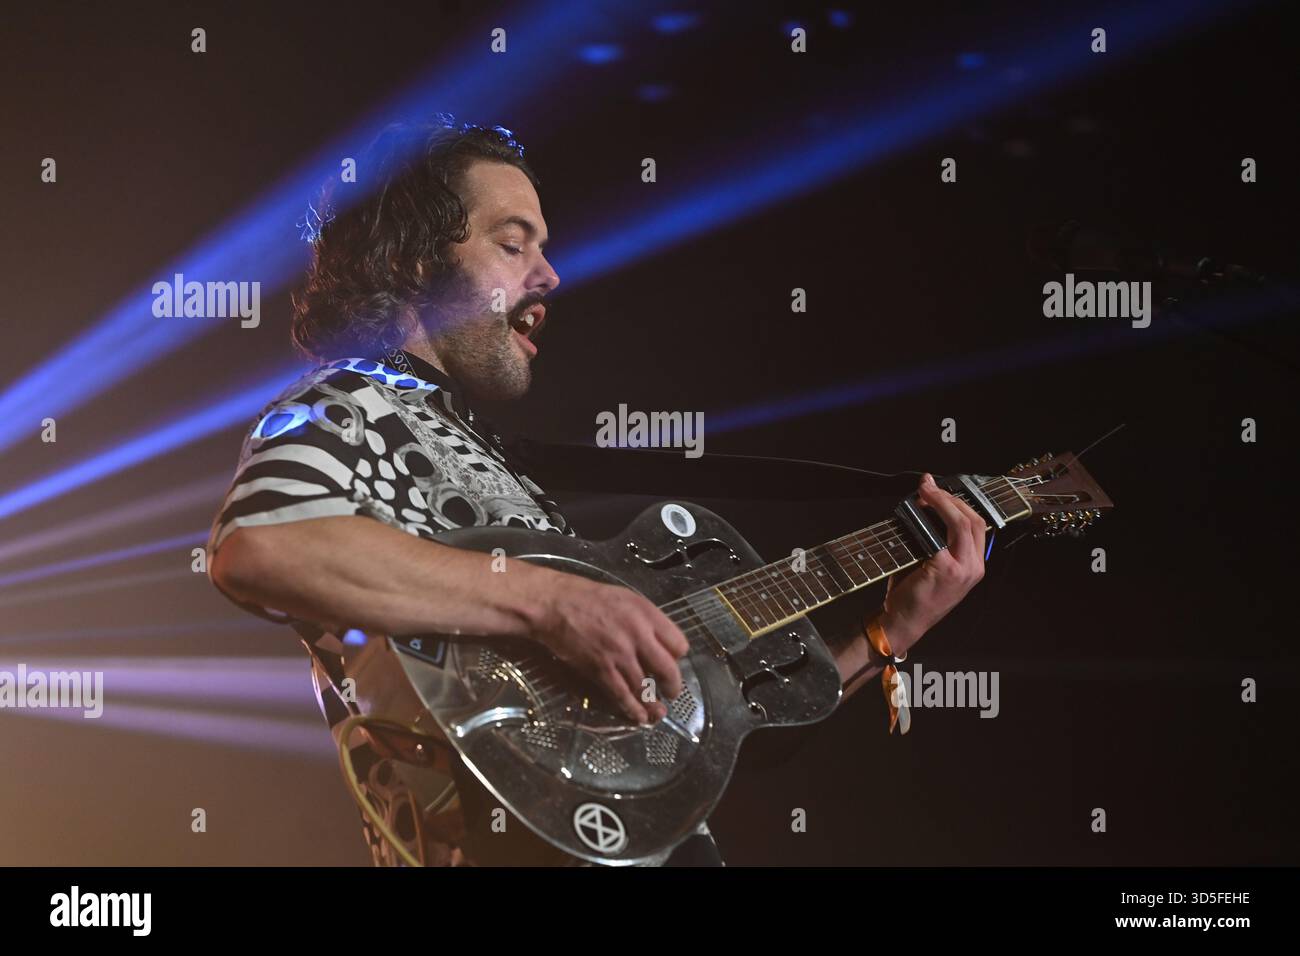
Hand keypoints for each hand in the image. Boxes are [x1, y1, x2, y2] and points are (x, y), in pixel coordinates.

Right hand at [534, 576, 688, 724]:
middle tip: (671, 693)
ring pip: (645, 687)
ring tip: (657, 713)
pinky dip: (632, 709)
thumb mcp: (627, 599)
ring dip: (653, 704)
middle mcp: (638, 635)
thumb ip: (647, 620)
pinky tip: (639, 717)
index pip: (678, 644)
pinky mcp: (601, 670)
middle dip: (672, 686)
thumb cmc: (590, 598)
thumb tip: (660, 644)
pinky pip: (622, 695)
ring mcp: (619, 655)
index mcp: (647, 615)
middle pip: (668, 670)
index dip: (677, 657)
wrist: (556, 605)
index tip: (672, 662)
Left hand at [878, 473, 986, 653]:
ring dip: (942, 502)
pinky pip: (941, 537)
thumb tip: (921, 508)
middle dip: (950, 498)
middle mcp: (974, 567)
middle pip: (973, 520)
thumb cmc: (914, 595)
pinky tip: (915, 511)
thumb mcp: (932, 566)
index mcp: (974, 566)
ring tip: (924, 492)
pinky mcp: (946, 570)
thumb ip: (932, 540)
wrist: (904, 623)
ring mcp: (963, 570)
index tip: (938, 491)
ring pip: (962, 524)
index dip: (958, 503)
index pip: (976, 526)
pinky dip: (927, 520)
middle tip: (928, 486)